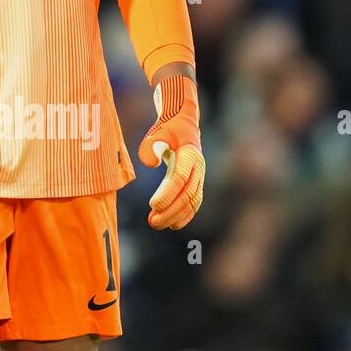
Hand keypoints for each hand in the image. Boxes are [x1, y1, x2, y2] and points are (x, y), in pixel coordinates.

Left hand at [137, 73, 204, 229]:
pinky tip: (172, 225)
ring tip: (157, 224)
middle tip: (152, 222)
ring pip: (192, 202)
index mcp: (190, 154)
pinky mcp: (196, 184)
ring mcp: (200, 177)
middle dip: (170, 210)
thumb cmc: (167, 128)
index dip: (167, 193)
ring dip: (176, 216)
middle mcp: (198, 167)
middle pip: (187, 194)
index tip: (152, 205)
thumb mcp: (158, 131)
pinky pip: (194, 203)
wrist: (183, 125)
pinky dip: (185, 215)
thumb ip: (152, 145)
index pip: (180, 178)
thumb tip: (151, 163)